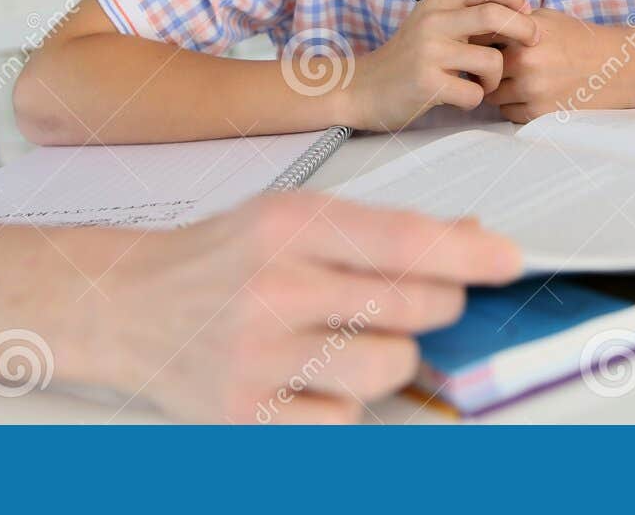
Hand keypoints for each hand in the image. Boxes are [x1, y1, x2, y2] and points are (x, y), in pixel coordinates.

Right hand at [85, 192, 521, 422]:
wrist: (124, 303)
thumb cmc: (222, 255)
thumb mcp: (293, 215)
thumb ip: (377, 229)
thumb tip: (469, 242)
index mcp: (289, 225)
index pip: (405, 240)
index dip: (469, 255)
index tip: (510, 261)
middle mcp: (275, 289)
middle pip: (412, 308)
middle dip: (435, 303)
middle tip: (417, 299)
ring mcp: (261, 357)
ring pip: (390, 368)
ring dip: (392, 354)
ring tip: (350, 338)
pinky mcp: (248, 415)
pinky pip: (346, 420)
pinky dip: (344, 401)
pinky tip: (313, 375)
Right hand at [346, 0, 539, 129]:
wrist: (364, 88)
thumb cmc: (404, 55)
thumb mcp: (427, 16)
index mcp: (437, 2)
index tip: (525, 11)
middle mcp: (433, 22)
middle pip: (495, 15)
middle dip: (524, 30)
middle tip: (532, 42)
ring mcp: (430, 53)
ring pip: (491, 60)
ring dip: (496, 76)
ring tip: (484, 81)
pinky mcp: (427, 84)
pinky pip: (474, 93)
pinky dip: (476, 99)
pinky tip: (463, 95)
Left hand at [487, 8, 634, 122]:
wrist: (616, 66)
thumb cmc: (579, 39)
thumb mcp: (545, 17)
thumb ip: (510, 20)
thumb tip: (475, 20)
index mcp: (524, 34)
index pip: (479, 39)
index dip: (478, 43)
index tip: (483, 44)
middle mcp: (526, 62)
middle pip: (481, 70)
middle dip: (486, 69)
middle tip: (495, 66)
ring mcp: (532, 90)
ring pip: (492, 95)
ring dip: (498, 90)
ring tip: (516, 80)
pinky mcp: (540, 113)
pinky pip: (508, 113)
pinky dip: (514, 105)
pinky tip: (530, 93)